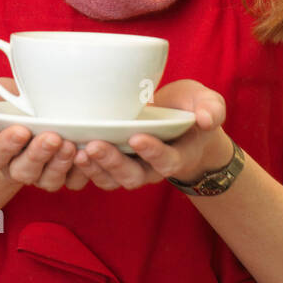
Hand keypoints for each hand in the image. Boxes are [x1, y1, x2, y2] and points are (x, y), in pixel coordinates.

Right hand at [0, 79, 91, 191]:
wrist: (24, 109)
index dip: (6, 146)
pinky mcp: (64, 171)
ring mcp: (41, 171)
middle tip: (52, 137)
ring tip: (70, 145)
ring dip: (60, 165)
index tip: (21, 130)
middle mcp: (15, 165)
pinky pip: (73, 181)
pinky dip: (82, 172)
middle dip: (38, 156)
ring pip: (49, 180)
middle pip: (23, 171)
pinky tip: (87, 153)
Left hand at [67, 79, 230, 191]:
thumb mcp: (208, 103)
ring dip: (94, 168)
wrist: (181, 119)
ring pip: (112, 179)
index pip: (166, 161)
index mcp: (177, 155)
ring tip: (78, 151)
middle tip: (93, 145)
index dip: (152, 152)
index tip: (137, 137)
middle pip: (132, 177)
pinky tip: (70, 151)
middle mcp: (152, 167)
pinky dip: (85, 167)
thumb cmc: (193, 108)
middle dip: (112, 163)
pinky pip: (98, 173)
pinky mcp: (115, 161)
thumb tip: (207, 119)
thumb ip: (212, 109)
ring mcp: (132, 166)